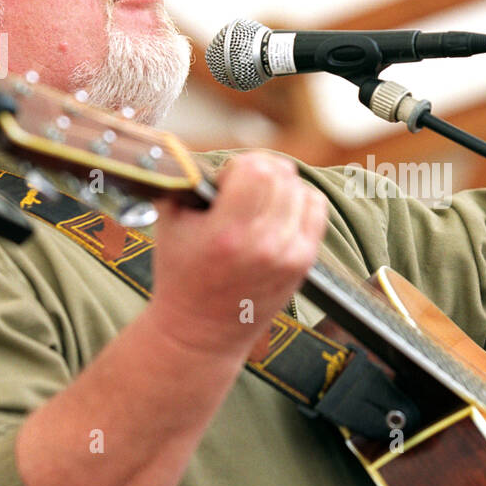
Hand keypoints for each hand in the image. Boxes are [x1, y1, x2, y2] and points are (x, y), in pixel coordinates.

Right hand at [148, 152, 327, 359]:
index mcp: (228, 234)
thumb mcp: (170, 223)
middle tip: (240, 188)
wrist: (201, 332)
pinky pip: (316, 209)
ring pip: (301, 189)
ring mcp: (290, 254)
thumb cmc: (182, 276)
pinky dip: (299, 202)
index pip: (257, 170)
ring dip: (279, 186)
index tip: (225, 181)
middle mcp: (265, 245)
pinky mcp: (304, 262)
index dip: (240, 166)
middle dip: (259, 171)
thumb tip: (201, 153)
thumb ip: (188, 183)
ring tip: (257, 203)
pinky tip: (277, 213)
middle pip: (282, 175)